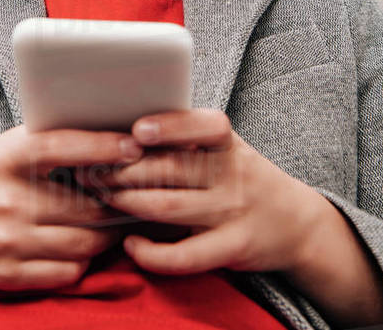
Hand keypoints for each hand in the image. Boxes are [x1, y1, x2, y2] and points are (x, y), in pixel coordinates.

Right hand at [0, 123, 145, 291]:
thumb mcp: (6, 147)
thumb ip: (49, 140)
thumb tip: (110, 129)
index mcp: (3, 159)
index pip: (60, 147)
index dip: (101, 147)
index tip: (133, 147)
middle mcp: (3, 200)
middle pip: (84, 205)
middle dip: (119, 201)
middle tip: (140, 192)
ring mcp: (5, 241)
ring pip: (83, 243)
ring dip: (109, 234)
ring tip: (121, 221)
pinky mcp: (6, 274)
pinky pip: (67, 272)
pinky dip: (85, 260)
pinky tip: (87, 245)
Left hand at [71, 108, 328, 275]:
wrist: (295, 223)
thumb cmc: (240, 177)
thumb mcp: (224, 149)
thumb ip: (184, 137)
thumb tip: (119, 126)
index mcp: (229, 143)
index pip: (207, 127)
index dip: (172, 127)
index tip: (138, 130)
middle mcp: (233, 174)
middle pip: (173, 170)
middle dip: (123, 170)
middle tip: (87, 169)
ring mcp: (232, 212)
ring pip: (169, 208)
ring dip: (126, 203)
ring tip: (100, 197)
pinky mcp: (231, 248)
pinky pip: (186, 255)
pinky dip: (152, 253)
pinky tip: (131, 244)